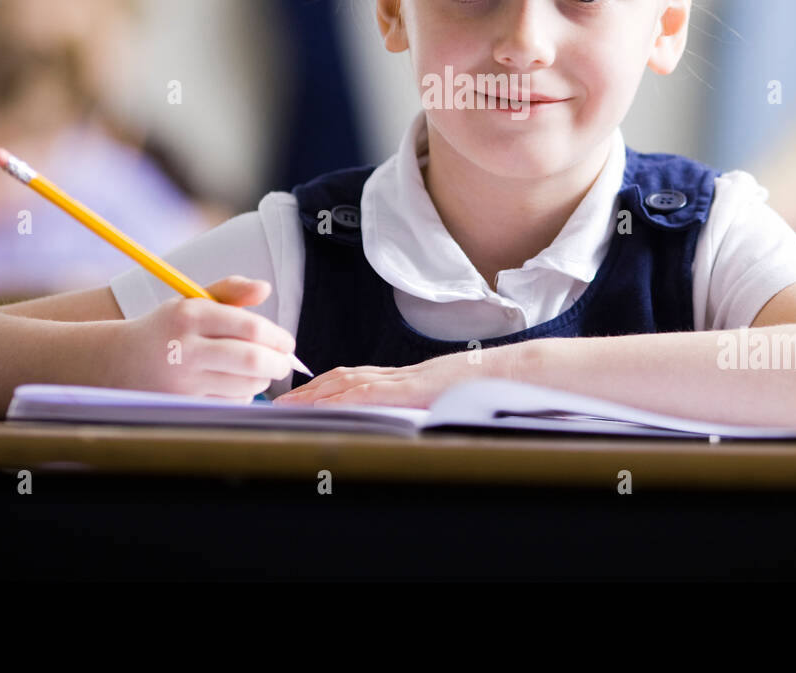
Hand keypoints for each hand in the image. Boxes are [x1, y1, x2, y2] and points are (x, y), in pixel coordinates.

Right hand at [110, 275, 293, 401]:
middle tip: (284, 364)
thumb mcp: (193, 300)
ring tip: (259, 373)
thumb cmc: (169, 327)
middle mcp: (185, 347)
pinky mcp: (180, 404)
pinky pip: (228, 404)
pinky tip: (234, 386)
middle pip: (252, 360)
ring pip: (244, 385)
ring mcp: (181, 379)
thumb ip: (231, 290)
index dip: (278, 337)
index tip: (287, 344)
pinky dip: (241, 396)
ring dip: (261, 381)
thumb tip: (266, 288)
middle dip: (278, 364)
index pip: (250, 327)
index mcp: (191, 314)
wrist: (119, 361)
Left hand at [272, 347, 496, 408]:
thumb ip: (424, 406)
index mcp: (408, 378)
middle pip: (345, 376)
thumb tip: (409, 422)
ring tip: (290, 404)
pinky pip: (371, 391)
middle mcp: (401, 374)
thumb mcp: (447, 399)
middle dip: (311, 389)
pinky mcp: (412, 388)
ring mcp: (406, 378)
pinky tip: (325, 404)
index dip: (327, 386)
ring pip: (350, 380)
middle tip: (281, 401)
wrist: (514, 373)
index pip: (358, 377)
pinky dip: (343, 397)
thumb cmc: (487, 389)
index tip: (301, 396)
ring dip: (317, 392)